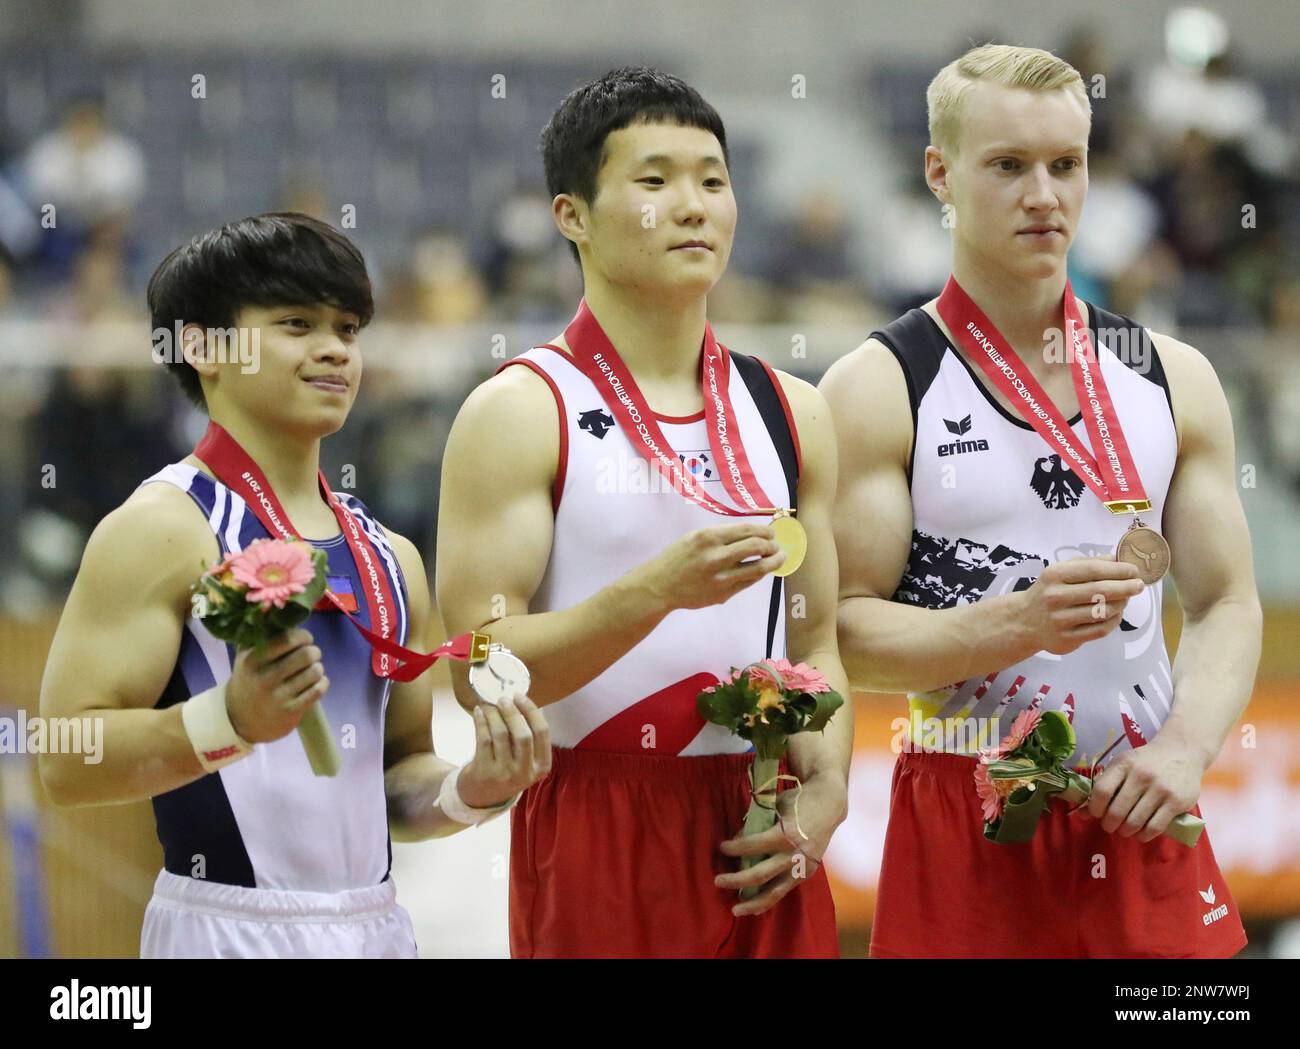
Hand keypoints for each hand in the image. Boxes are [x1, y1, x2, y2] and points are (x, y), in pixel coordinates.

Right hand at [225, 628, 326, 742]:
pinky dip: (322, 683)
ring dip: (318, 668)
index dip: (303, 636)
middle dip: (314, 651)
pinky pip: (318, 690)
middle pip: (307, 654)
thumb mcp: (246, 655)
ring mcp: (278, 696)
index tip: (304, 639)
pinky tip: (315, 682)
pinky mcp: (290, 711)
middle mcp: (264, 677)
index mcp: (253, 659)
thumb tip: (282, 609)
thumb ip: (261, 634)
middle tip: (311, 654)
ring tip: (311, 669)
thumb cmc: (249, 678)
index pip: (289, 639)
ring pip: (315, 672)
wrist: (239, 718)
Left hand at [458, 695, 551, 807]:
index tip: (520, 696)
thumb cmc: (507, 769)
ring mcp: (504, 773)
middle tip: (503, 699)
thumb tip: (518, 700)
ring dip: (494, 714)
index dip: (531, 711)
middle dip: (512, 712)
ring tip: (489, 705)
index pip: (542, 732)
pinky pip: (483, 739)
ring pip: (501, 735)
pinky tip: (479, 712)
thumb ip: (527, 736)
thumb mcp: (525, 759)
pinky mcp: (484, 771)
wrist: (482, 796)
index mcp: (542, 766)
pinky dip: (481, 721)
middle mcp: (525, 772)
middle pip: (523, 734)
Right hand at [635, 523, 785, 612]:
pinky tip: (760, 571)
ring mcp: (722, 577)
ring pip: (759, 568)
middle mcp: (717, 556)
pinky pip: (749, 582)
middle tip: (775, 545)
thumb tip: (752, 535)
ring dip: (774, 561)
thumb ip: (721, 536)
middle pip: (758, 547)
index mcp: (709, 537)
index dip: (765, 530)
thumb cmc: (676, 558)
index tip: (770, 532)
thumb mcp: (695, 537)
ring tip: (778, 558)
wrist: (660, 586)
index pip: (748, 530)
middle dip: (772, 545)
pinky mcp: (724, 594)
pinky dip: (758, 575)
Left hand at [714, 773, 846, 916]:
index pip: (752, 846)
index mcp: (785, 834)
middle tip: (717, 881)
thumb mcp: (775, 806)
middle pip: (759, 875)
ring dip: (752, 902)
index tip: (722, 847)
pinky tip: (754, 907)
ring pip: (774, 892)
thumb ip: (757, 823)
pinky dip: (769, 900)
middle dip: (736, 880)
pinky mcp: (806, 873)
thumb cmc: (798, 801)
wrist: (829, 806)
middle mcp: (793, 855)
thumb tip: (736, 840)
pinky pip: (785, 890)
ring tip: (735, 910)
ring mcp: (801, 867)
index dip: (734, 848)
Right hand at [1016, 557, 1144, 654]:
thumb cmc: (1048, 591)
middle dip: (1126, 587)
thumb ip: (1087, 564)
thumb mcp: (1060, 572)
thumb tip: (1119, 559)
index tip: (1134, 570)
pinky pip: (1100, 630)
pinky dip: (1114, 621)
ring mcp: (1060, 620)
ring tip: (1126, 599)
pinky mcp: (1066, 639)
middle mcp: (1055, 597)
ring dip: (1122, 604)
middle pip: (1101, 591)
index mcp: (1054, 575)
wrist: (1024, 621)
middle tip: (1139, 585)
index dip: (1119, 570)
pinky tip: (1116, 613)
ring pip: (1103, 611)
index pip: (1094, 570)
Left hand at [1084, 736, 1207, 841]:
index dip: (1094, 808)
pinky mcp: (1177, 802)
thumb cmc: (1145, 762)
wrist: (1182, 752)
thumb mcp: (1122, 765)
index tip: (1096, 813)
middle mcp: (1141, 775)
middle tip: (1109, 826)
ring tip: (1124, 830)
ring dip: (1125, 831)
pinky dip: (1143, 835)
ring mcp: (1161, 789)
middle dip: (1109, 824)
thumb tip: (1081, 814)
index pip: (1102, 791)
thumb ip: (1103, 787)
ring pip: (1135, 822)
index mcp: (1123, 764)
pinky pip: (1155, 827)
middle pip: (1117, 811)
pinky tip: (1140, 834)